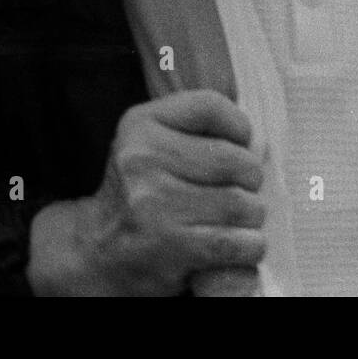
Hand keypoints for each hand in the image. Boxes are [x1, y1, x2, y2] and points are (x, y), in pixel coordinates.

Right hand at [26, 89, 266, 296]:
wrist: (96, 251)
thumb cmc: (139, 190)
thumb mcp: (153, 141)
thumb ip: (201, 130)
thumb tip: (261, 145)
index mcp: (141, 124)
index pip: (211, 106)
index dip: (239, 126)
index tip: (239, 145)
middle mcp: (143, 159)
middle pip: (236, 160)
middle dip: (250, 179)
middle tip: (240, 189)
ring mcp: (154, 204)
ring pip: (241, 204)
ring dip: (251, 216)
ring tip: (237, 218)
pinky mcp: (169, 247)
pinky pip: (236, 242)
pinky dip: (249, 246)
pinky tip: (237, 244)